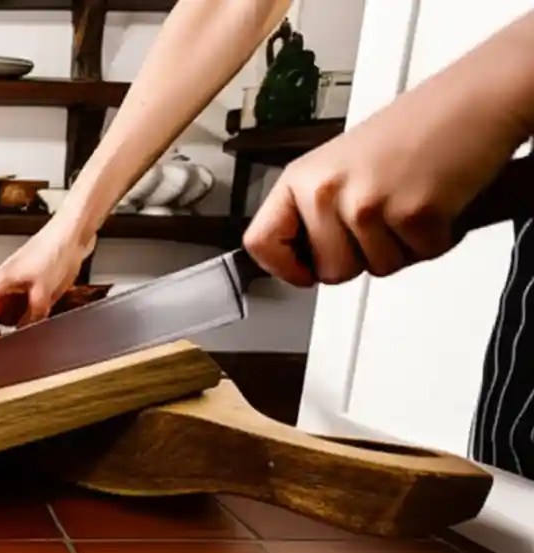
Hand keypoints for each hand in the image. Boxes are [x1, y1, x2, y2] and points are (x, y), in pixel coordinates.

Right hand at [0, 217, 93, 325]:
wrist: (75, 232)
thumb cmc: (55, 250)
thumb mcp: (42, 292)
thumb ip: (33, 315)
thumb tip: (27, 329)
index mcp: (4, 279)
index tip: (4, 334)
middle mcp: (11, 277)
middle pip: (4, 305)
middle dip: (13, 318)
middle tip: (25, 329)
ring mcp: (26, 274)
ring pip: (21, 300)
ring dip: (29, 311)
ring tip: (40, 317)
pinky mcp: (41, 273)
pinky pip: (36, 294)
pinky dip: (41, 302)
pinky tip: (51, 305)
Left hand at [244, 69, 521, 286]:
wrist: (474, 98)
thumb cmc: (415, 128)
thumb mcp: (341, 166)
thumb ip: (317, 212)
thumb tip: (303, 261)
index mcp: (302, 178)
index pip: (261, 243)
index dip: (284, 267)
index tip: (304, 271)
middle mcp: (325, 191)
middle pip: (330, 271)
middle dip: (363, 257)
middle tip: (386, 218)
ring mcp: (367, 203)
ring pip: (377, 268)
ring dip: (403, 245)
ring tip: (411, 200)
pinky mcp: (412, 213)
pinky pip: (420, 256)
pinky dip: (436, 238)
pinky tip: (437, 201)